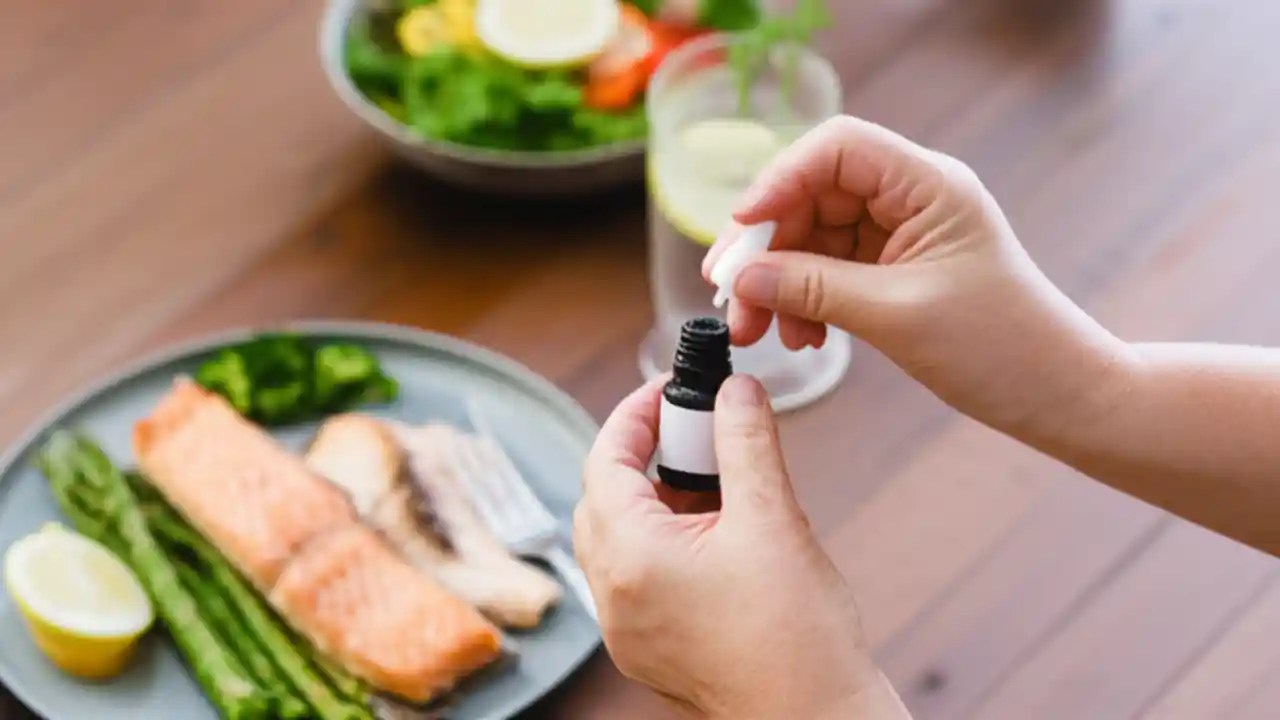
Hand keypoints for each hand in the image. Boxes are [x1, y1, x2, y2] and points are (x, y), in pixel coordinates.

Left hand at [574, 375, 909, 718]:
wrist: (814, 719)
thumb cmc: (797, 636)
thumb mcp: (772, 519)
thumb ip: (746, 442)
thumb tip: (736, 389)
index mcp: (631, 560)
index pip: (605, 461)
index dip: (635, 416)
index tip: (669, 390)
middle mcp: (614, 597)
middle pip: (604, 499)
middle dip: (645, 455)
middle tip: (696, 432)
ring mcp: (625, 629)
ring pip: (617, 539)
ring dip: (654, 500)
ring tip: (713, 484)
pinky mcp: (646, 647)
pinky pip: (634, 576)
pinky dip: (661, 542)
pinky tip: (713, 534)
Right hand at [703, 116, 1129, 436]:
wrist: (1055, 394)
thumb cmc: (1001, 347)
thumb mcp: (896, 315)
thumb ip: (814, 288)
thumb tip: (743, 277)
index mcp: (929, 184)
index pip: (837, 148)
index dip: (779, 180)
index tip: (742, 231)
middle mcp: (911, 197)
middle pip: (813, 195)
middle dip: (767, 247)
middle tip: (732, 300)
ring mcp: (900, 233)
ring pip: (813, 237)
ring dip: (779, 282)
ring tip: (764, 332)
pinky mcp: (893, 269)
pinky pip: (828, 270)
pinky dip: (804, 299)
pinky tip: (802, 335)